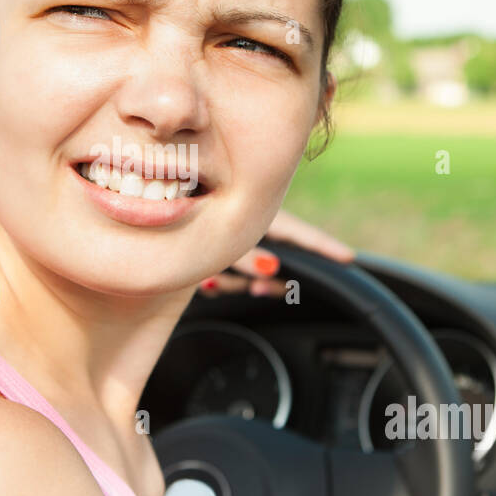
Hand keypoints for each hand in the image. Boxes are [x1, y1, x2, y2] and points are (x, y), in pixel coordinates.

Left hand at [198, 208, 354, 296]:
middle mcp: (250, 225)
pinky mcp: (213, 248)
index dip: (325, 247)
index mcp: (259, 213)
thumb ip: (246, 255)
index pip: (302, 233)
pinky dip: (222, 282)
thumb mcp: (218, 235)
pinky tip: (206, 283)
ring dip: (237, 284)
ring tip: (215, 282)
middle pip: (277, 262)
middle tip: (260, 290)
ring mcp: (232, 237)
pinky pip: (228, 273)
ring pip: (250, 272)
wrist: (149, 205)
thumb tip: (272, 269)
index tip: (346, 257)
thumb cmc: (184, 209)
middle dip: (268, 282)